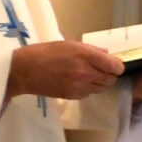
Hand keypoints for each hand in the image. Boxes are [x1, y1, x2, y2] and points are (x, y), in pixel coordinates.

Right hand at [8, 40, 125, 101]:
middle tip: (101, 69)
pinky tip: (78, 82)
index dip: (117, 66)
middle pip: (111, 79)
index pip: (115, 66)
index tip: (113, 64)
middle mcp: (86, 72)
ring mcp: (80, 86)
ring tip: (89, 75)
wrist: (24, 71)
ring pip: (102, 88)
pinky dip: (89, 89)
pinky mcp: (74, 96)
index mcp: (85, 55)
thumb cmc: (45, 52)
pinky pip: (90, 94)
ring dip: (100, 82)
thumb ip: (91, 50)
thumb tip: (107, 54)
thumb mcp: (69, 44)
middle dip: (109, 74)